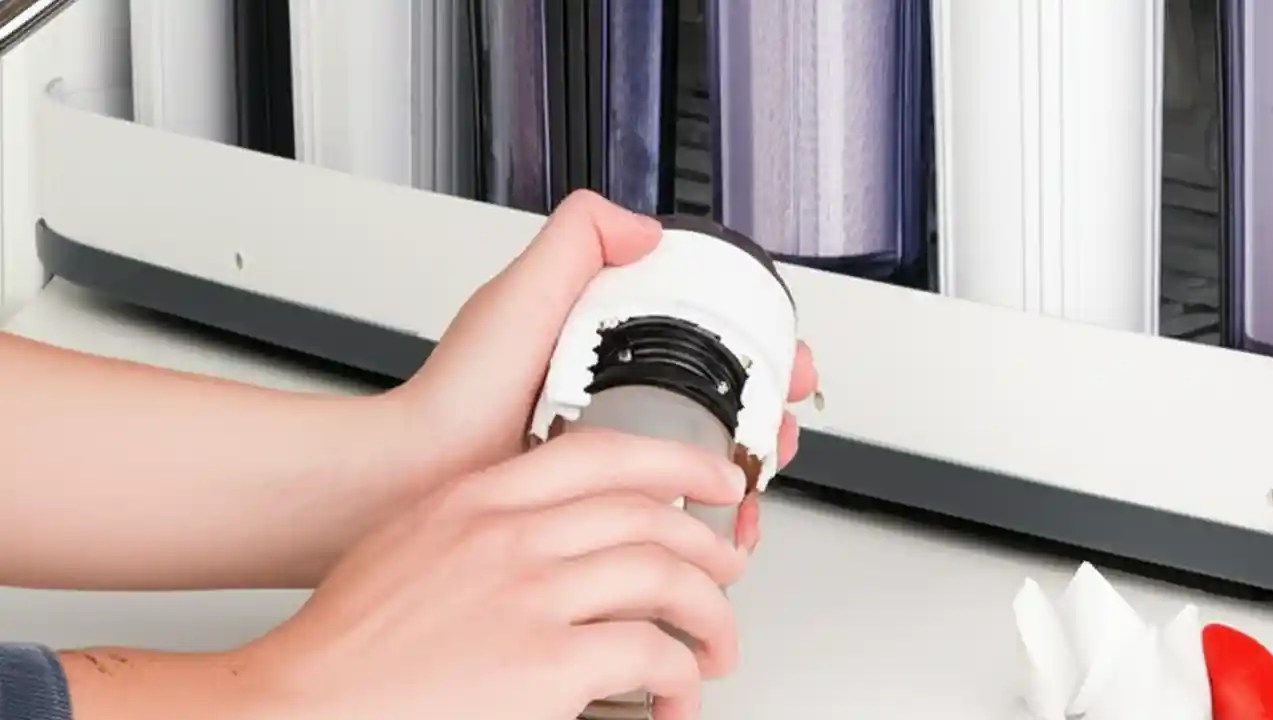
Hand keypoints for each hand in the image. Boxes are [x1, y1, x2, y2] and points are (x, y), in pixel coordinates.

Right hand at [237, 431, 748, 719]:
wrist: (306, 705)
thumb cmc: (349, 644)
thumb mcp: (410, 546)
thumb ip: (478, 526)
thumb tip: (546, 533)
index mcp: (476, 500)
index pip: (601, 454)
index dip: (675, 463)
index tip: (711, 480)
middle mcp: (509, 536)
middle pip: (648, 515)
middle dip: (708, 547)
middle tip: (728, 568)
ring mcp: (531, 596)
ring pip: (665, 578)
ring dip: (711, 616)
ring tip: (718, 643)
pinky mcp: (547, 664)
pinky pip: (653, 654)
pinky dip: (684, 676)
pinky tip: (678, 693)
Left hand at [395, 190, 818, 550]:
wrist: (420, 475)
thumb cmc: (458, 394)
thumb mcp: (523, 294)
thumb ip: (578, 240)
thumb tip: (646, 228)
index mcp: (607, 340)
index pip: (707, 336)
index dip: (758, 346)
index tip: (787, 362)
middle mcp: (617, 394)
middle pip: (723, 399)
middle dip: (770, 413)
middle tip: (783, 428)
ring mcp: (615, 451)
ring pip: (709, 457)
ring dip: (751, 468)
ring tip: (759, 479)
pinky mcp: (607, 505)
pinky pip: (678, 508)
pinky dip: (714, 516)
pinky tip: (725, 522)